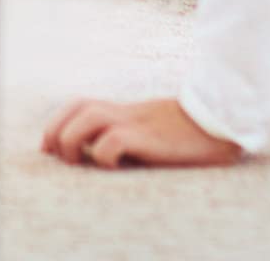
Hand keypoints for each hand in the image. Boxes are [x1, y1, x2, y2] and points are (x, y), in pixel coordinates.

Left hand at [43, 96, 241, 168]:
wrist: (220, 124)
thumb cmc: (190, 135)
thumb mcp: (155, 132)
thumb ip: (134, 135)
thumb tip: (112, 155)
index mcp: (126, 112)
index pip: (81, 104)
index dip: (59, 121)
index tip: (49, 146)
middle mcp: (126, 113)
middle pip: (78, 105)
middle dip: (56, 129)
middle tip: (55, 155)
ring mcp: (136, 122)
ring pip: (88, 116)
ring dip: (71, 138)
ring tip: (75, 161)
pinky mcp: (148, 137)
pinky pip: (113, 141)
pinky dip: (103, 154)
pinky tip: (111, 165)